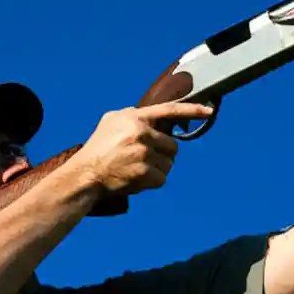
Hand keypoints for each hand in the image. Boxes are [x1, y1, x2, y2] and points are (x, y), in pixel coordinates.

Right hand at [66, 102, 214, 199]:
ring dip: (157, 170)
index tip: (208, 111)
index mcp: (134, 117)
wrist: (85, 175)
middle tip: (143, 160)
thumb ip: (134, 115)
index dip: (191, 110)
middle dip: (163, 155)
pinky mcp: (144, 172)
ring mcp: (143, 152)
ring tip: (135, 169)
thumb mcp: (111, 121)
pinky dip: (151, 182)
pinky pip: (162, 179)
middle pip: (173, 146)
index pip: (169, 110)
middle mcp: (140, 132)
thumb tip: (156, 115)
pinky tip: (135, 179)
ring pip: (168, 164)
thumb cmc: (98, 148)